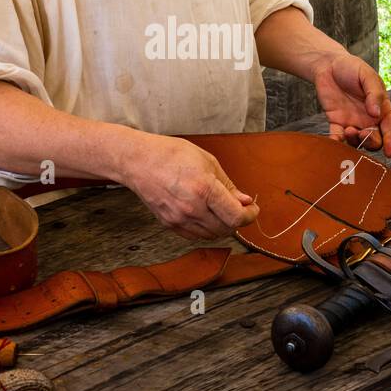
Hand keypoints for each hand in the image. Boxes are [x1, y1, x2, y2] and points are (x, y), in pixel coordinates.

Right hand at [121, 134, 259, 240]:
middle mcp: (192, 208)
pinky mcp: (170, 224)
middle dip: (238, 219)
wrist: (138, 161)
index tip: (252, 209)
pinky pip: (195, 235)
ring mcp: (179, 218)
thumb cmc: (170, 154)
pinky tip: (206, 214)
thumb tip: (244, 201)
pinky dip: (206, 229)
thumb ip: (228, 185)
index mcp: (204, 188)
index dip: (250, 215)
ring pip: (212, 234)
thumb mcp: (207, 161)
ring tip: (221, 209)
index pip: (236, 216)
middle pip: (226, 228)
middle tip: (239, 207)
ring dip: (222, 225)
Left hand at [311, 50, 390, 156]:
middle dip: (371, 142)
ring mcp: (353, 122)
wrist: (329, 65)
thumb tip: (376, 113)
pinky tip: (334, 141)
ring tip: (349, 130)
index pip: (390, 129)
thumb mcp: (367, 76)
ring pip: (357, 142)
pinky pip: (337, 138)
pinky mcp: (336, 123)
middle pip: (375, 140)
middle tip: (362, 133)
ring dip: (354, 142)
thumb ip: (373, 93)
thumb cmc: (352, 68)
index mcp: (381, 108)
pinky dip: (336, 143)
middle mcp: (369, 119)